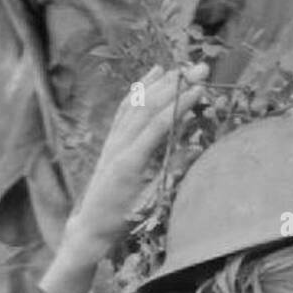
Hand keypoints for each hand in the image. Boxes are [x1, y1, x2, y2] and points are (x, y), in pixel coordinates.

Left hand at [66, 62, 208, 258]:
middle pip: (149, 106)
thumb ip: (170, 174)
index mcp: (130, 162)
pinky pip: (127, 106)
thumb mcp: (150, 203)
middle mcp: (119, 145)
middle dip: (175, 85)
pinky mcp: (111, 138)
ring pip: (137, 102)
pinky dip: (141, 87)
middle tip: (200, 69)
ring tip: (183, 67)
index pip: (158, 125)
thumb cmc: (123, 220)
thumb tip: (195, 149)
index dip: (180, 105)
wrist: (91, 225)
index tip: (201, 89)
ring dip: (161, 82)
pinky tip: (154, 72)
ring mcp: (113, 139)